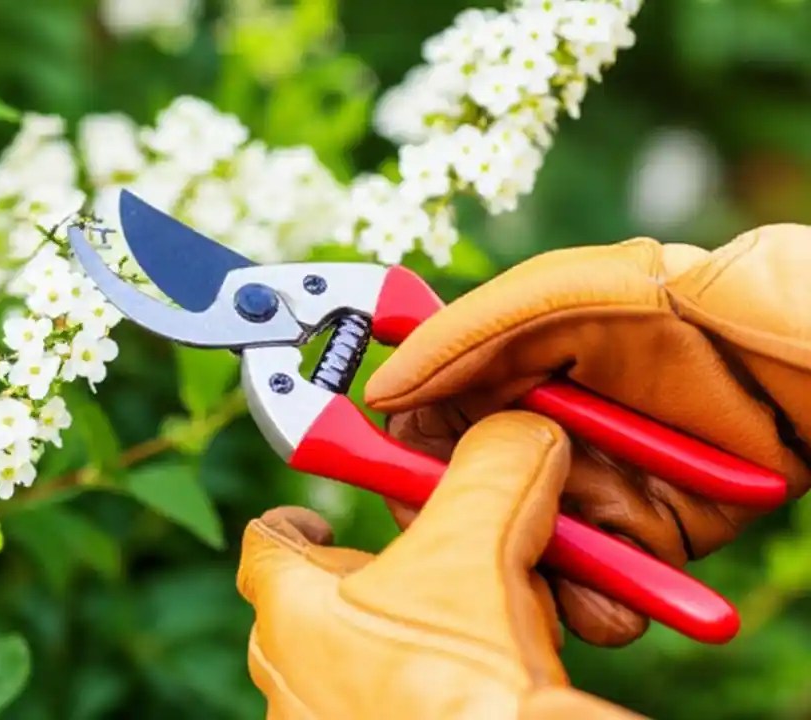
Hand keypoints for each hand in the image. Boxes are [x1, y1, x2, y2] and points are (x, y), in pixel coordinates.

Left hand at [238, 412, 640, 718]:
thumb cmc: (463, 683)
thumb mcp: (484, 549)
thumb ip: (494, 472)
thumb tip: (519, 434)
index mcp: (291, 606)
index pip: (266, 540)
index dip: (296, 520)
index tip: (322, 518)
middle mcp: (285, 672)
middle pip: (302, 604)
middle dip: (358, 583)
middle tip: (415, 577)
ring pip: (333, 663)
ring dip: (383, 639)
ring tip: (448, 636)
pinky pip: (358, 710)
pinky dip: (396, 692)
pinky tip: (452, 691)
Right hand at [365, 224, 810, 645]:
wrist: (785, 360)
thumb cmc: (666, 302)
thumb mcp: (552, 297)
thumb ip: (459, 337)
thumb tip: (377, 391)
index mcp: (495, 383)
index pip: (419, 438)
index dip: (406, 472)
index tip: (416, 497)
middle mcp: (531, 443)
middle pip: (465, 511)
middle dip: (474, 540)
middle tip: (497, 549)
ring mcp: (583, 495)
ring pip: (524, 560)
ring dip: (534, 584)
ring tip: (559, 588)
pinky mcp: (639, 541)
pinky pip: (600, 593)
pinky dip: (601, 608)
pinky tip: (618, 603)